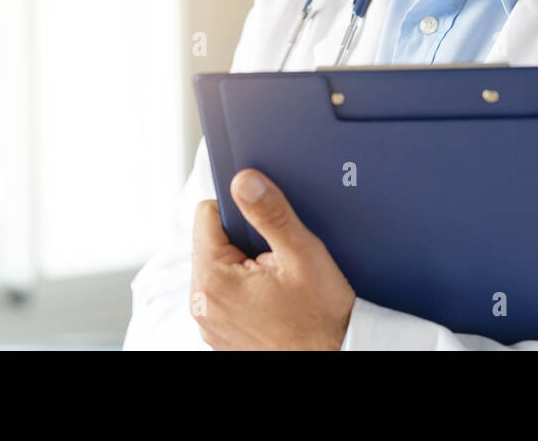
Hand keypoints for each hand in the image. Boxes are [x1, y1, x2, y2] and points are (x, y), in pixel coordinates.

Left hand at [190, 168, 355, 349]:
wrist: (335, 357)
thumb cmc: (322, 317)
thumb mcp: (301, 254)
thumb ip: (270, 213)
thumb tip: (243, 180)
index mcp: (212, 281)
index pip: (207, 214)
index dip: (240, 209)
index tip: (266, 224)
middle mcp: (202, 305)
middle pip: (212, 241)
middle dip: (243, 239)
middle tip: (278, 257)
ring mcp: (210, 323)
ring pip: (219, 267)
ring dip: (244, 264)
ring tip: (278, 279)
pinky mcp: (220, 334)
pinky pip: (224, 294)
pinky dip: (245, 288)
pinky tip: (273, 296)